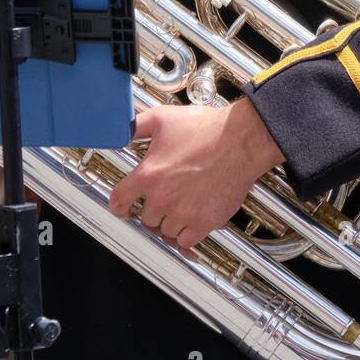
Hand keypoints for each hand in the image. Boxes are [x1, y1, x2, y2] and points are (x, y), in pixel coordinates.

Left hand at [108, 97, 284, 252]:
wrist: (241, 140)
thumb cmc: (206, 129)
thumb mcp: (162, 118)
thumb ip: (135, 126)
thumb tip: (120, 132)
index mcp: (149, 174)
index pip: (119, 201)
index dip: (119, 206)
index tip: (123, 208)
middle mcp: (163, 198)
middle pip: (145, 218)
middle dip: (152, 209)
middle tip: (163, 198)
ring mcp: (184, 213)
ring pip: (165, 230)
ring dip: (169, 222)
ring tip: (179, 206)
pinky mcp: (204, 222)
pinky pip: (185, 241)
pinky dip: (185, 233)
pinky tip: (190, 220)